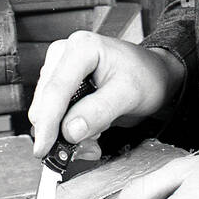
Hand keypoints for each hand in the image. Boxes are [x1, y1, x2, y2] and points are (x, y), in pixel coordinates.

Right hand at [27, 31, 185, 156]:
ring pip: (48, 113)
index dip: (47, 123)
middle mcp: (64, 55)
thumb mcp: (129, 94)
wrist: (154, 76)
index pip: (56, 90)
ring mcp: (60, 70)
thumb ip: (99, 111)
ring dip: (69, 134)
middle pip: (47, 103)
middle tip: (91, 148)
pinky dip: (71, 131)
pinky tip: (92, 131)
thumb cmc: (146, 77)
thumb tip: (70, 131)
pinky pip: (54, 115)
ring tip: (98, 136)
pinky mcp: (60, 85)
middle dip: (63, 132)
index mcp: (81, 48)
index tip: (44, 149)